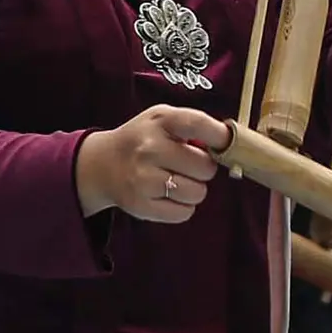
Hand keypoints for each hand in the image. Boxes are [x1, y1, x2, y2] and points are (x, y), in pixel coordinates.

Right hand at [76, 105, 228, 222]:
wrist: (101, 165)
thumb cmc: (142, 139)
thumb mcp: (162, 119)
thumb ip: (194, 126)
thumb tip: (229, 146)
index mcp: (159, 120)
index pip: (198, 124)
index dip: (221, 137)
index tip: (227, 145)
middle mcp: (149, 148)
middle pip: (205, 168)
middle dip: (203, 169)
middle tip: (189, 165)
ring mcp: (143, 179)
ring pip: (197, 193)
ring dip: (194, 189)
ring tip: (177, 180)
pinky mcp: (141, 205)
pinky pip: (184, 213)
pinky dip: (182, 207)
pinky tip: (168, 194)